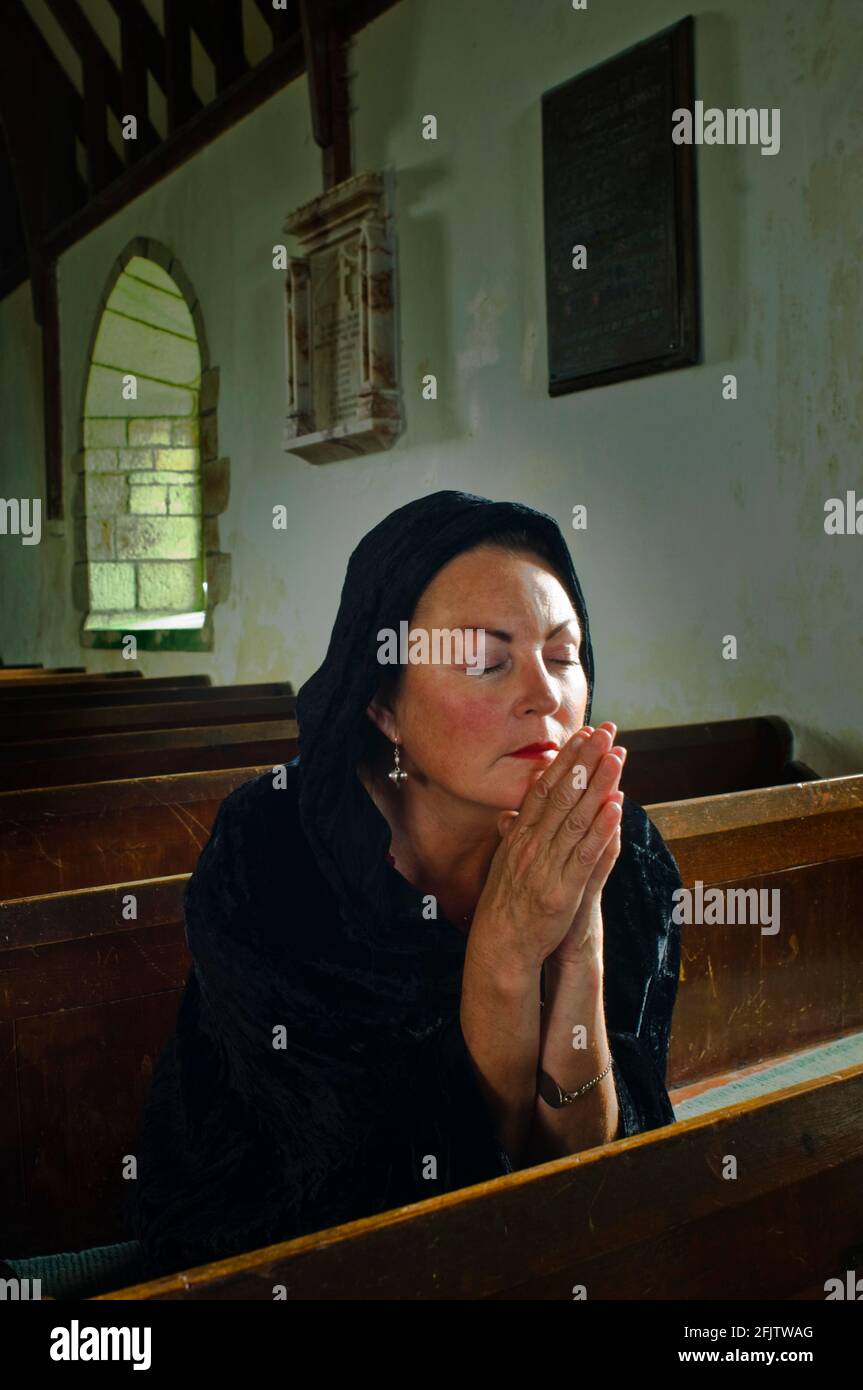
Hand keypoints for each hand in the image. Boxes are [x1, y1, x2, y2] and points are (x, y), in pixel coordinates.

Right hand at [468, 721, 626, 975]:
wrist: (499, 947)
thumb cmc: (505, 905)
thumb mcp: (505, 862)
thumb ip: (514, 837)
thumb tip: (513, 814)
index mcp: (520, 835)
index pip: (544, 786)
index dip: (566, 758)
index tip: (583, 733)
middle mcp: (532, 843)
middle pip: (562, 793)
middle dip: (586, 759)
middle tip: (606, 731)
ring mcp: (547, 865)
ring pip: (576, 817)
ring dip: (599, 784)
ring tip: (617, 756)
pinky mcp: (563, 889)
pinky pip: (584, 854)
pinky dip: (601, 829)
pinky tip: (616, 807)